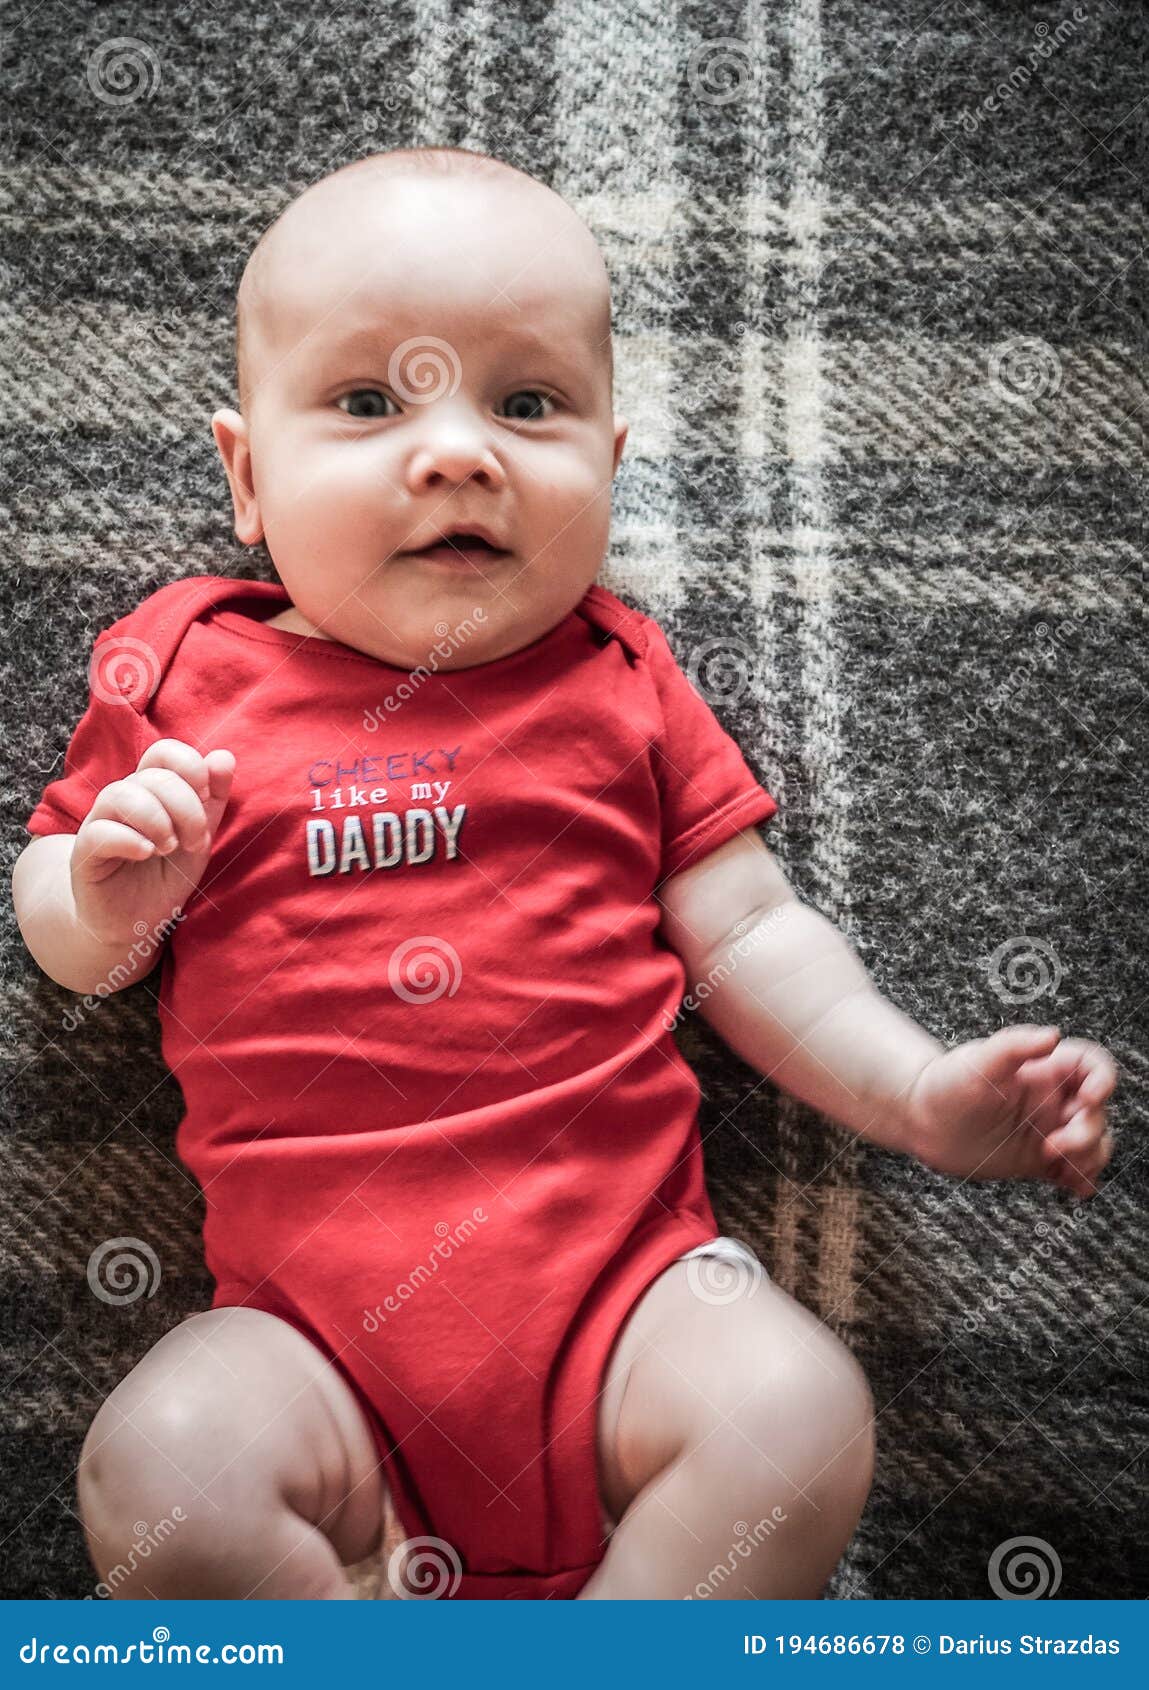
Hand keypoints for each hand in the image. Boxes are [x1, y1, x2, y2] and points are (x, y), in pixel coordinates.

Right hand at [71, 739, 235, 946]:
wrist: (134, 921)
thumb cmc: (166, 875)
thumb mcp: (199, 838)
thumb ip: (213, 800)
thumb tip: (223, 757)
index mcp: (151, 790)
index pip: (164, 753)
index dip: (190, 767)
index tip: (207, 799)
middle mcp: (122, 800)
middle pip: (152, 777)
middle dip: (186, 808)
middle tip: (194, 843)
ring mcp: (100, 824)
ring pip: (121, 794)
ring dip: (157, 821)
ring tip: (169, 849)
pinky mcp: (84, 855)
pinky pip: (100, 832)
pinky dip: (130, 839)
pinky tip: (146, 854)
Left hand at [905, 1024, 1116, 1197]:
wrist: (921, 1121)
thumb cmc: (946, 1083)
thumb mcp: (978, 1060)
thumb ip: (1014, 1045)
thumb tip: (1052, 1035)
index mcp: (1044, 1070)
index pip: (1091, 1066)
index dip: (1103, 1078)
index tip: (1089, 1097)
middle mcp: (1052, 1100)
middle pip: (1096, 1112)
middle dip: (1086, 1130)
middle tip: (1053, 1144)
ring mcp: (1048, 1131)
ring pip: (1094, 1143)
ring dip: (1089, 1156)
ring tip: (1056, 1162)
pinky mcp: (1038, 1161)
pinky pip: (1074, 1172)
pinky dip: (1082, 1180)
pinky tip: (1073, 1188)